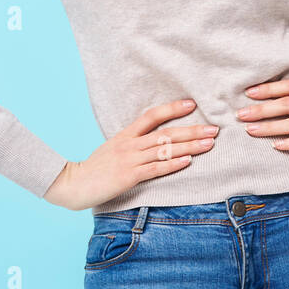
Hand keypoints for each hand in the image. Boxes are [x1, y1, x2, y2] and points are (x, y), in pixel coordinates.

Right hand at [43, 99, 217, 210]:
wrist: (73, 183)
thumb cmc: (95, 168)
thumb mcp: (113, 149)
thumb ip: (133, 144)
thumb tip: (156, 141)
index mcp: (126, 135)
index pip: (152, 116)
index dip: (172, 108)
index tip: (191, 104)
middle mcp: (130, 144)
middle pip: (166, 133)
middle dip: (192, 130)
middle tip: (214, 129)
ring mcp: (129, 159)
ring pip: (165, 149)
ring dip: (190, 147)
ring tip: (209, 144)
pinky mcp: (129, 176)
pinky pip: (155, 168)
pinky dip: (173, 164)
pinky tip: (188, 162)